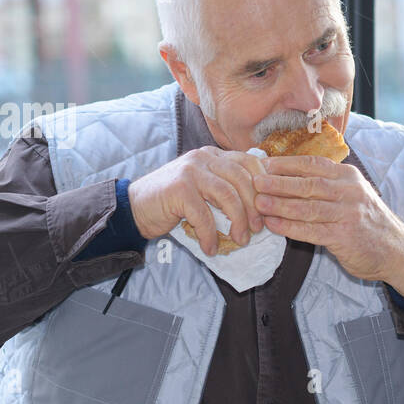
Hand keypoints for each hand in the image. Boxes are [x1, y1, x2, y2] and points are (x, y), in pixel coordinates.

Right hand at [128, 146, 267, 255]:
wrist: (134, 207)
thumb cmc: (173, 202)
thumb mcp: (204, 189)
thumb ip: (226, 188)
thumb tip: (261, 207)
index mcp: (213, 155)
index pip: (249, 162)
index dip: (264, 186)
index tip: (269, 209)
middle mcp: (203, 157)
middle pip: (242, 179)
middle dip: (254, 208)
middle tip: (257, 229)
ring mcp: (190, 171)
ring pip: (227, 195)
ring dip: (238, 221)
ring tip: (240, 240)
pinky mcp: (179, 189)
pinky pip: (204, 215)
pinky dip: (210, 235)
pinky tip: (211, 248)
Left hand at [251, 156, 403, 293]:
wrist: (396, 250)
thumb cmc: (368, 222)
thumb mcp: (353, 195)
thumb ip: (328, 186)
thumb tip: (288, 179)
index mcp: (349, 177)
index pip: (313, 164)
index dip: (285, 164)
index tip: (263, 163)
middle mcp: (350, 192)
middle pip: (308, 184)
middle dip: (278, 182)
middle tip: (255, 180)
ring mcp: (348, 214)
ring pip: (308, 207)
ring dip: (280, 205)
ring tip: (258, 203)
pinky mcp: (345, 237)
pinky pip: (311, 231)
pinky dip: (290, 228)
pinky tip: (273, 225)